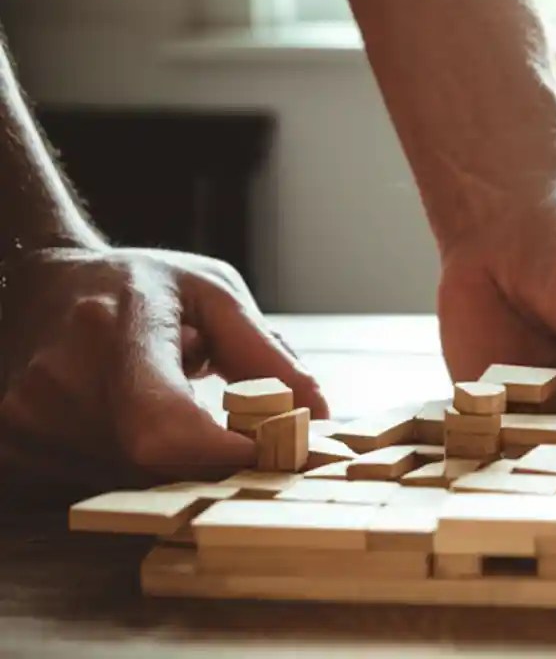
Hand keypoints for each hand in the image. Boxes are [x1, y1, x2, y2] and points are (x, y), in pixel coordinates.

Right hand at [0, 246, 326, 493]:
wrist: (37, 280)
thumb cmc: (137, 284)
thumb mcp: (213, 293)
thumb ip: (267, 354)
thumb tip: (318, 414)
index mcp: (111, 330)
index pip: (165, 428)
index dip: (225, 455)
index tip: (271, 450)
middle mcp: (58, 381)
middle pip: (155, 465)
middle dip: (210, 456)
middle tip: (232, 425)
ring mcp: (25, 422)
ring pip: (129, 480)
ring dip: (169, 456)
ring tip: (163, 400)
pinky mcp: (13, 450)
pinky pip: (98, 482)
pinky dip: (134, 462)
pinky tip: (130, 416)